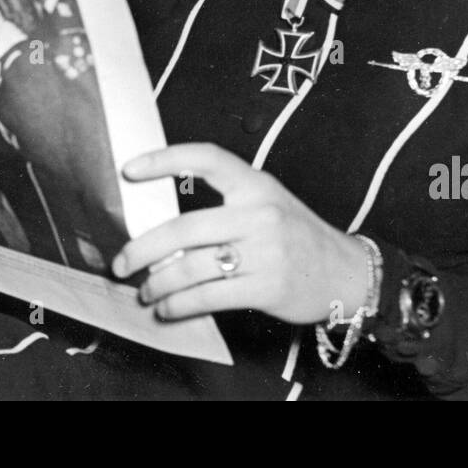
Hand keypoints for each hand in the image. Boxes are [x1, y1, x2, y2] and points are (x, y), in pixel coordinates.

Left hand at [112, 143, 371, 325]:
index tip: (129, 170)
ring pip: (192, 267)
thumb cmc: (295, 236)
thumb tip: (160, 222)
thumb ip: (224, 204)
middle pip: (185, 227)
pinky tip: (168, 308)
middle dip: (144, 248)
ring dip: (159, 283)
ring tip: (145, 291)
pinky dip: (179, 305)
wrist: (345, 272)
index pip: (207, 159)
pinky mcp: (266, 287)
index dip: (165, 159)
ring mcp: (265, 251)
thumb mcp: (267, 203)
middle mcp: (259, 213)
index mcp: (256, 184)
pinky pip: (208, 297)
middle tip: (122, 262)